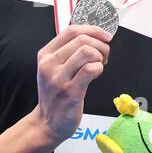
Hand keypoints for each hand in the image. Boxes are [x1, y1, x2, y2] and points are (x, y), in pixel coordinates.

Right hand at [32, 25, 110, 144]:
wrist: (47, 122)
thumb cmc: (56, 94)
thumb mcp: (53, 69)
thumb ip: (68, 52)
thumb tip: (93, 36)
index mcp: (45, 55)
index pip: (71, 30)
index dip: (94, 30)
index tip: (106, 36)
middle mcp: (49, 64)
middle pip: (82, 40)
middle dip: (101, 45)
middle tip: (104, 56)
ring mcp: (58, 78)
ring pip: (87, 52)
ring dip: (100, 56)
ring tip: (100, 66)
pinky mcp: (70, 92)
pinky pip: (91, 69)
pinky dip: (99, 68)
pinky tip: (97, 74)